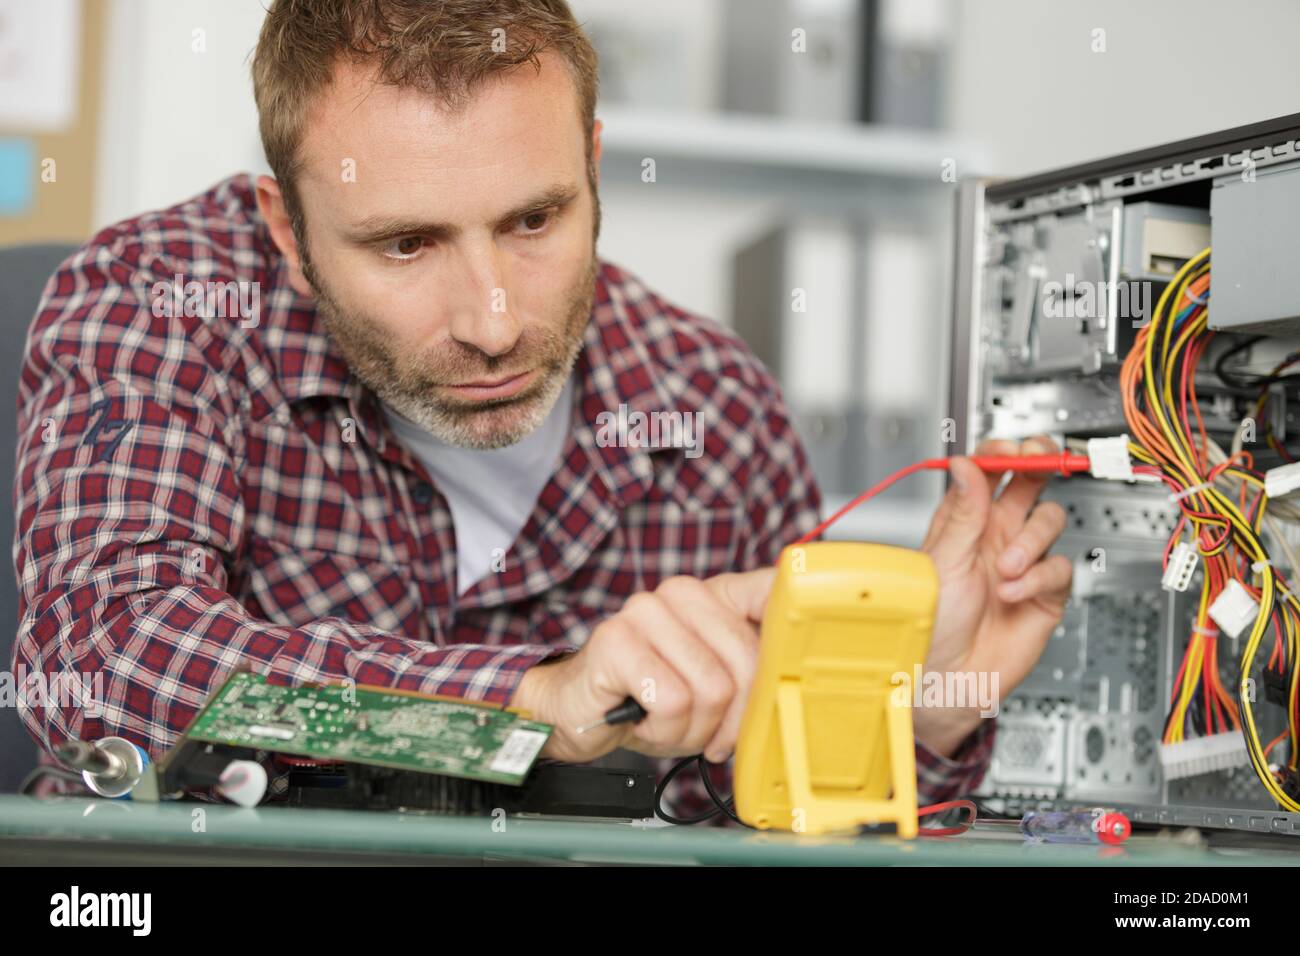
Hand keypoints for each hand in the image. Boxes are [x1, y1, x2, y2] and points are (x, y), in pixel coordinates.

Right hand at [510, 569, 774, 763]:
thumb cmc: (648, 699)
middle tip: (707, 733)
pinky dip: (661, 729)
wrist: (575, 711)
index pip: (769, 590)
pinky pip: (672, 701)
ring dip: (691, 728)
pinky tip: (641, 719)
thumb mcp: (710, 685)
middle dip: (730, 717)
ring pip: (710, 689)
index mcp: (711, 596)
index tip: (798, 655)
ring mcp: (645, 611)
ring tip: (665, 723)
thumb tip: (793, 683)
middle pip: (745, 663)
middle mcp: (681, 593)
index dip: (794, 621)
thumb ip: (749, 673)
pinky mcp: (616, 640)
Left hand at [916, 435, 1072, 755]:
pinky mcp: (1044, 593)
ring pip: (1050, 521)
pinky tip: (1013, 593)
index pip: (990, 471)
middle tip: (1040, 460)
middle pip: (1030, 484)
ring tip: (1005, 568)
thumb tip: (965, 464)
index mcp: (964, 521)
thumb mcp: (941, 562)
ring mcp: (1021, 562)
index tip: (1011, 448)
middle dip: (1039, 465)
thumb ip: (962, 513)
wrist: (943, 678)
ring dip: (1030, 539)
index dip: (1003, 453)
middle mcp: (994, 536)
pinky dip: (1038, 577)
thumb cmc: (928, 624)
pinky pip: (1059, 567)